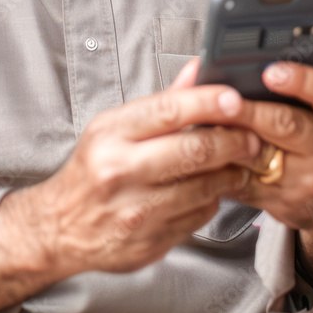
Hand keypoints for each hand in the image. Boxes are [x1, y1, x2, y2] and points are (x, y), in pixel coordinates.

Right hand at [0, 61, 263, 312]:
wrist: (60, 227)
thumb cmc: (93, 169)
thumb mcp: (115, 127)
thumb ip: (161, 103)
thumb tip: (198, 70)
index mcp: (111, 134)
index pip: (168, 110)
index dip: (207, 102)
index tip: (235, 99)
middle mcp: (120, 170)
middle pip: (193, 151)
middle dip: (232, 140)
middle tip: (251, 136)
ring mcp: (136, 210)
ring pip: (204, 188)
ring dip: (229, 173)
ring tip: (237, 163)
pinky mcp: (150, 242)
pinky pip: (198, 217)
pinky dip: (211, 201)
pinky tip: (208, 191)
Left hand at [175, 59, 312, 236]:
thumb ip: (296, 88)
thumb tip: (247, 61)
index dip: (300, 80)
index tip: (270, 71)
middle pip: (287, 125)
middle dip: (248, 110)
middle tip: (222, 98)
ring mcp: (305, 180)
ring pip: (256, 155)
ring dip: (226, 136)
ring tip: (202, 121)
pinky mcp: (279, 202)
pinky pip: (241, 180)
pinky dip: (218, 164)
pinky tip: (203, 152)